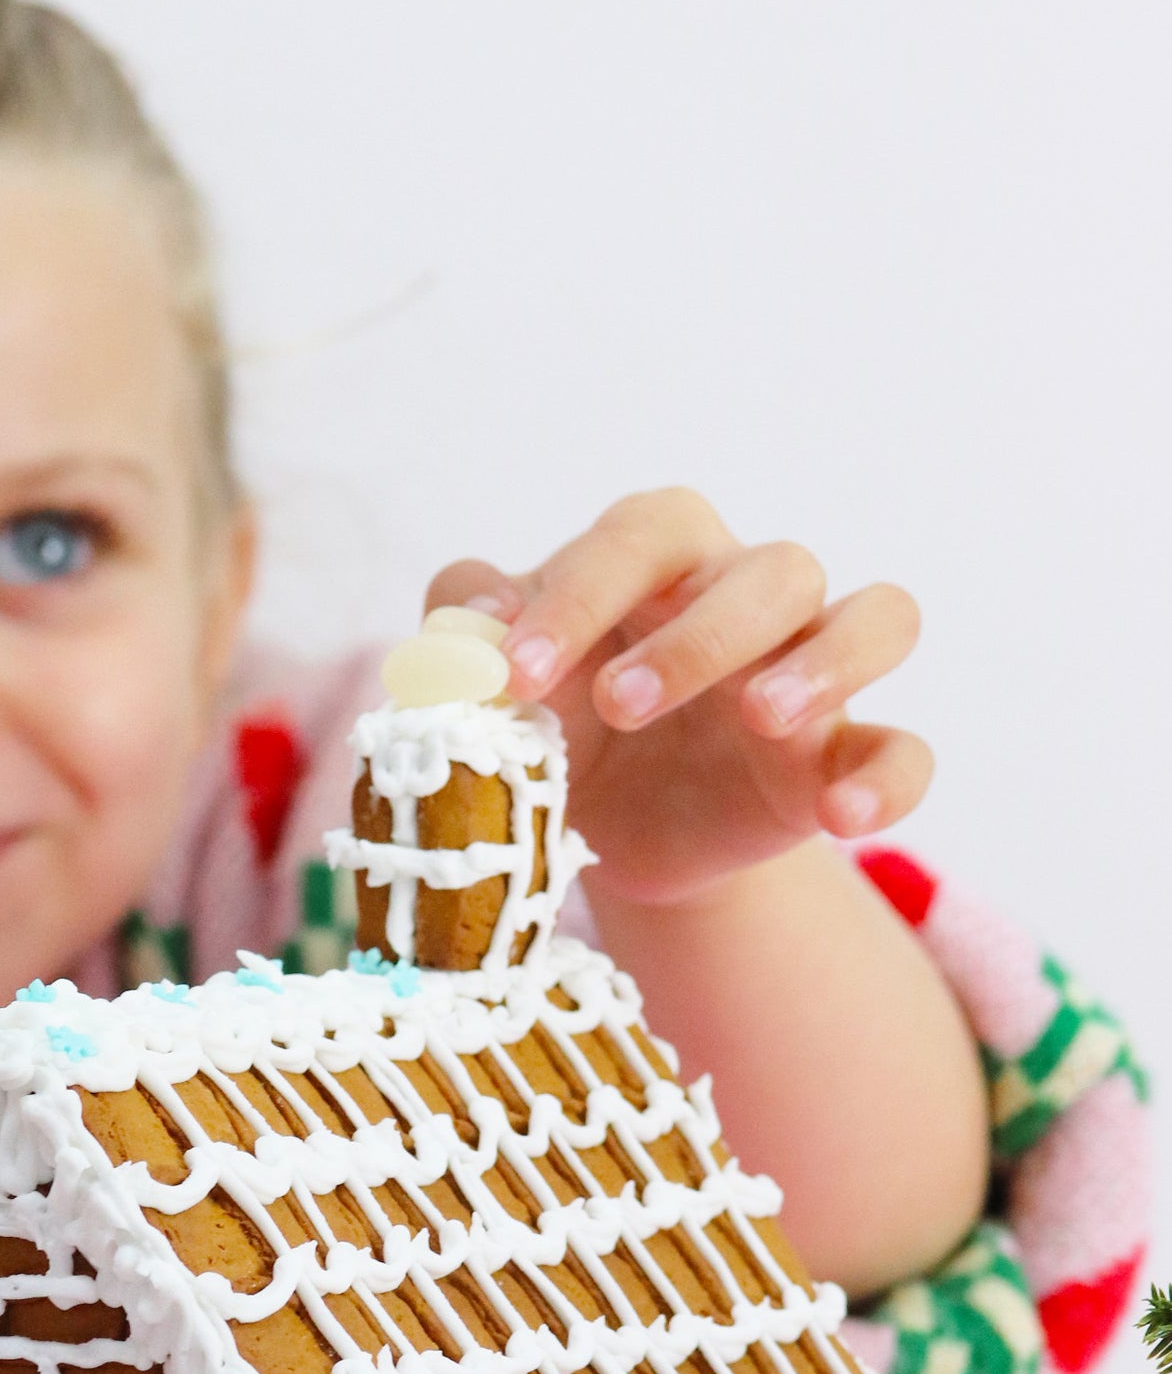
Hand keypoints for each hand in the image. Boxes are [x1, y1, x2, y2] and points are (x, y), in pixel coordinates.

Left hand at [428, 489, 929, 905]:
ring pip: (876, 617)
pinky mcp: (841, 759)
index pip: (643, 536)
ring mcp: (815, 677)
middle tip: (622, 704)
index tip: (519, 672)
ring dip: (828, 662)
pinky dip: (887, 779)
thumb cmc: (559, 722)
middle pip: (775, 568)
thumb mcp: (502, 681)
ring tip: (761, 718)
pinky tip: (840, 817)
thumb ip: (470, 629)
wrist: (606, 836)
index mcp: (665, 560)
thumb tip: (468, 613)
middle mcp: (754, 597)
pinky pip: (906, 750)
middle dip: (699, 635)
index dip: (581, 594)